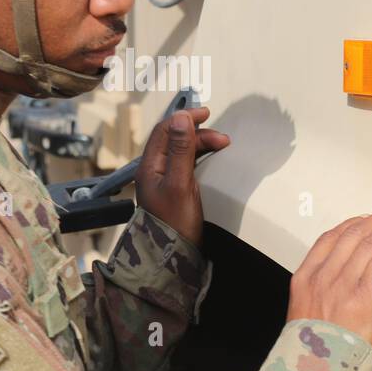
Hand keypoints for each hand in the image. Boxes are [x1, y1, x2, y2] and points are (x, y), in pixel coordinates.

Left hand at [134, 106, 229, 250]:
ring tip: (222, 146)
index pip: (164, 131)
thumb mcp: (180, 183)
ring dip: (200, 144)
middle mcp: (154, 170)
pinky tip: (212, 159)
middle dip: (197, 133)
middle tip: (222, 138)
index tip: (206, 113)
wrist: (173, 257)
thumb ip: (181, 150)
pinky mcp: (175, 190)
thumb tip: (181, 118)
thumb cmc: (174, 223)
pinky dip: (200, 157)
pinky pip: (186, 164)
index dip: (184, 118)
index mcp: (149, 165)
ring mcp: (164, 180)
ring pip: (182, 151)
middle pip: (174, 139)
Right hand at [285, 210, 371, 345]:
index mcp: (304, 278)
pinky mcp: (361, 300)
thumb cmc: (311, 351)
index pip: (331, 238)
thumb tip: (340, 285)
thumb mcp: (303, 315)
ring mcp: (341, 287)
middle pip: (354, 235)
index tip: (370, 217)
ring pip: (370, 245)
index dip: (354, 223)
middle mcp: (322, 277)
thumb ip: (319, 294)